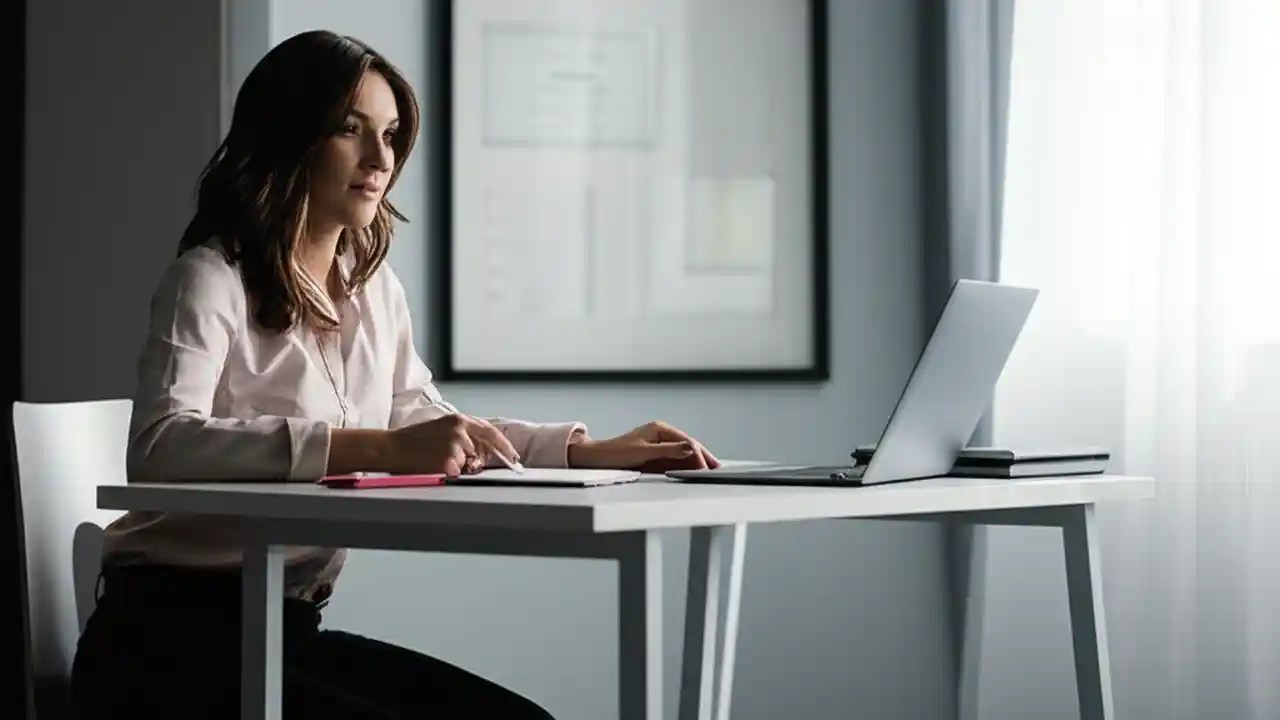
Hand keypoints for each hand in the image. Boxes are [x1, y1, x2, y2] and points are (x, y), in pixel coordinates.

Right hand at [387, 414, 519, 475]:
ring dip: (459, 466)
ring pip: (470, 464)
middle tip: (455, 461)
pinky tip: (434, 465)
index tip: (513, 456)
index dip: (504, 446)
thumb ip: (464, 435)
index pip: (491, 432)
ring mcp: (455, 445)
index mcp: (459, 419)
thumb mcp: (441, 428)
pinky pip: (458, 473)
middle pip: (482, 451)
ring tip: (437, 459)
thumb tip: (483, 451)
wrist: (390, 447)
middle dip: (475, 460)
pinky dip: (449, 473)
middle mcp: (460, 430)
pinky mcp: (448, 461)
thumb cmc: (413, 440)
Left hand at [567, 421, 720, 472]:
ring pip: (682, 454)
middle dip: (702, 457)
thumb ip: (668, 451)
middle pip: (687, 446)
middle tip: (716, 469)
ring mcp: (658, 446)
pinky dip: (684, 467)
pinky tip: (693, 473)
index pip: (686, 441)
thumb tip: (691, 447)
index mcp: (659, 429)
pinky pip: (674, 461)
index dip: (698, 454)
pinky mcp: (655, 456)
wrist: (597, 459)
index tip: (707, 466)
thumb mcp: (644, 452)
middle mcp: (661, 435)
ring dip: (695, 463)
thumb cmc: (616, 453)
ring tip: (709, 473)